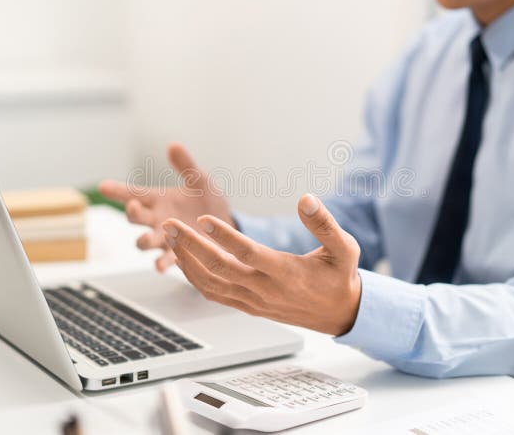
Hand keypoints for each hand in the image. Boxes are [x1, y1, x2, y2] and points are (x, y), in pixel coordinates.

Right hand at [99, 143, 233, 271]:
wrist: (225, 227)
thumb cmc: (208, 202)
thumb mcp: (200, 180)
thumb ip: (186, 165)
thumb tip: (173, 145)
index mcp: (159, 199)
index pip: (133, 193)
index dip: (118, 190)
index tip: (103, 186)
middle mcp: (157, 219)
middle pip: (136, 218)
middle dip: (132, 214)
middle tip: (133, 208)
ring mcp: (166, 239)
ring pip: (146, 241)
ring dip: (144, 240)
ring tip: (143, 239)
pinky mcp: (180, 254)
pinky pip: (167, 260)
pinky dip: (162, 263)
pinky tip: (161, 266)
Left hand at [162, 194, 361, 335]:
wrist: (339, 313)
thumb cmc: (340, 277)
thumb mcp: (345, 248)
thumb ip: (324, 223)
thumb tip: (305, 199)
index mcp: (287, 273)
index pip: (248, 254)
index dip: (224, 237)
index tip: (203, 219)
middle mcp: (266, 289)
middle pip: (219, 269)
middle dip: (190, 246)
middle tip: (168, 225)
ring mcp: (254, 301)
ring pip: (211, 284)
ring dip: (186, 261)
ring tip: (170, 237)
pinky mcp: (248, 306)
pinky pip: (215, 294)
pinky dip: (194, 278)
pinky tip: (183, 259)